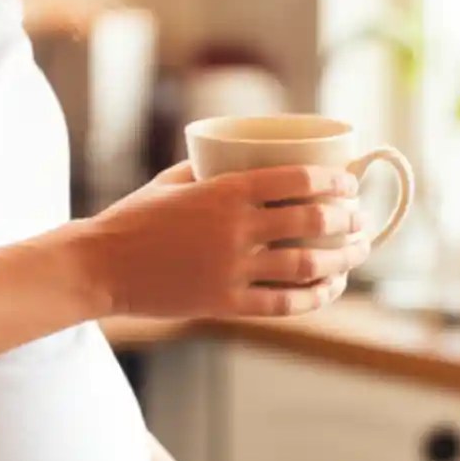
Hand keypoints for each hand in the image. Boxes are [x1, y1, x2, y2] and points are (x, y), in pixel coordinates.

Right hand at [85, 162, 370, 317]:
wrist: (99, 267)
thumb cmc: (132, 220)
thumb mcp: (171, 181)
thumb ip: (210, 170)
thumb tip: (240, 157)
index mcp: (224, 191)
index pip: (296, 179)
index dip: (333, 180)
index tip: (349, 183)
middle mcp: (235, 229)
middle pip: (312, 220)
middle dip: (347, 219)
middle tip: (360, 219)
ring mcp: (232, 268)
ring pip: (307, 265)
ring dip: (342, 258)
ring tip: (358, 252)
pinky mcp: (225, 302)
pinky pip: (284, 303)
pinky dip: (315, 296)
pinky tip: (330, 288)